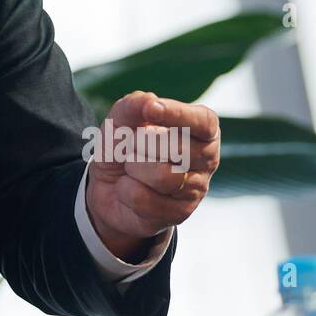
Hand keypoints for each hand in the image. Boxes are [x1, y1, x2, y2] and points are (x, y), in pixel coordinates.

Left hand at [85, 90, 218, 261]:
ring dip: (132, 168)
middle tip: (131, 145)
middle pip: (177, 149)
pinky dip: (126, 190)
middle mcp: (206, 159)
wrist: (108, 186)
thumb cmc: (124, 146)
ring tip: (131, 167)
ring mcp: (196, 189)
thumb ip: (133, 105)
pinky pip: (145, 200)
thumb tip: (150, 101)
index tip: (152, 109)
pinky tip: (129, 188)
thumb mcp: (121, 120)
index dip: (178, 115)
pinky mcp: (180, 214)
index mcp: (201, 130)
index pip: (203, 122)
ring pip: (162, 177)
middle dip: (140, 144)